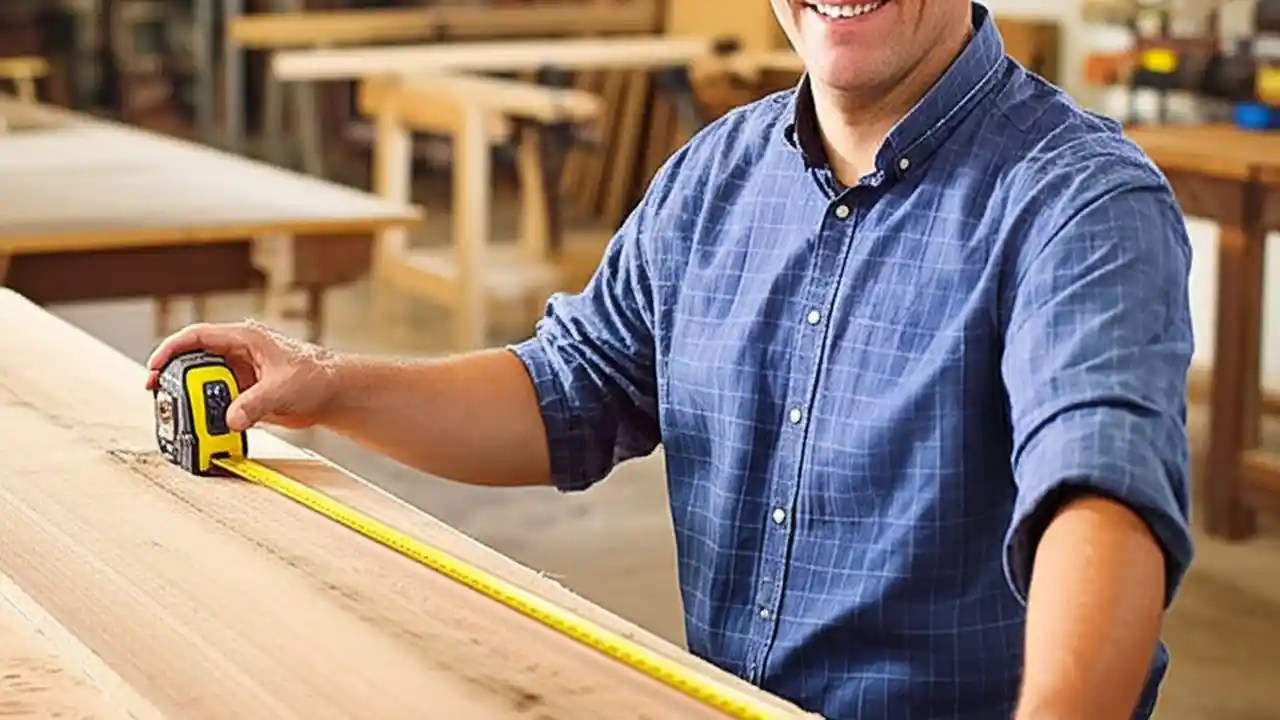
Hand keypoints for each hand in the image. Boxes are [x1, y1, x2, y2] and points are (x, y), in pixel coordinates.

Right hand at [145, 319, 340, 431]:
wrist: (336, 394)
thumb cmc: (317, 376)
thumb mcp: (283, 388)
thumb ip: (255, 404)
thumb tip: (231, 419)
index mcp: (245, 339)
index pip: (198, 336)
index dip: (172, 349)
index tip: (155, 366)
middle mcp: (238, 354)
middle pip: (195, 361)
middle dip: (174, 377)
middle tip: (160, 395)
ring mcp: (241, 375)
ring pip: (204, 383)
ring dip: (192, 399)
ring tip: (181, 415)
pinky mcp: (245, 394)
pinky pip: (219, 401)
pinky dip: (209, 412)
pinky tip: (204, 426)